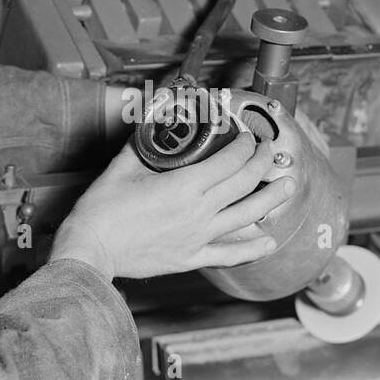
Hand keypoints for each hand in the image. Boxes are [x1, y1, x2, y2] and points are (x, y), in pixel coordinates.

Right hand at [51, 131, 294, 279]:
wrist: (91, 250)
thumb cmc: (102, 211)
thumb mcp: (122, 167)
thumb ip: (143, 143)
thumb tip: (153, 123)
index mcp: (185, 185)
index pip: (230, 159)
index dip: (245, 144)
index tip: (247, 135)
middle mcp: (199, 210)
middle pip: (245, 182)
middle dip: (263, 161)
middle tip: (270, 150)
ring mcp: (199, 236)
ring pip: (247, 215)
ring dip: (272, 198)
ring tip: (288, 185)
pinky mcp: (191, 257)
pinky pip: (230, 254)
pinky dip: (253, 249)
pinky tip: (269, 241)